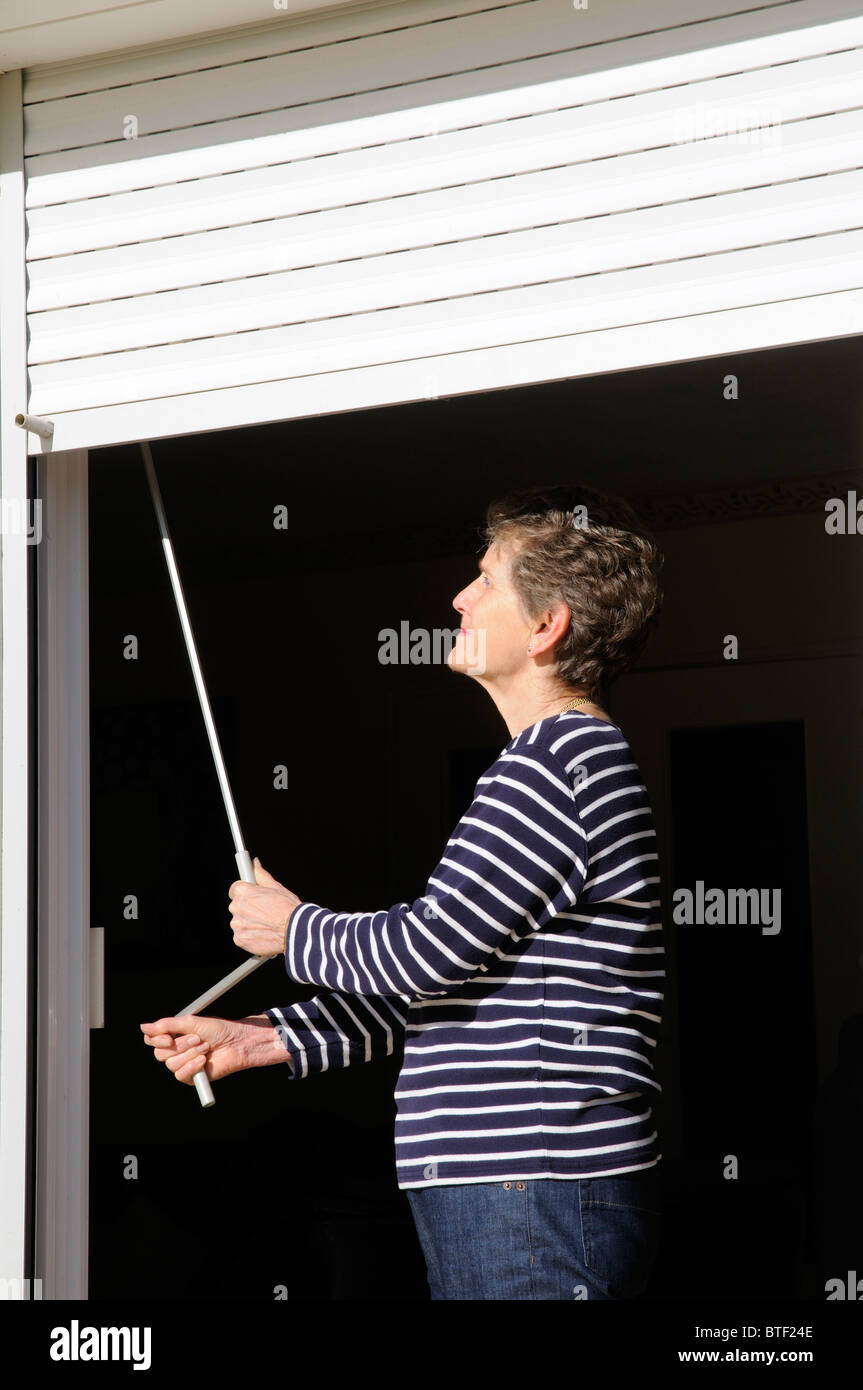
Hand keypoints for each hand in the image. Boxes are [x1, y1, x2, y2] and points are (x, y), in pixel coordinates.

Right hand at [139, 1013, 289, 1084]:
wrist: (237, 1043)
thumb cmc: (217, 1030)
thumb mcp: (191, 1023)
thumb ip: (167, 1025)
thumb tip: (143, 1027)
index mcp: (174, 1036)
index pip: (152, 1040)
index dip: (156, 1040)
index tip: (168, 1037)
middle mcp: (176, 1051)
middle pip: (159, 1054)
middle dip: (179, 1045)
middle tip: (197, 1038)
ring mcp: (183, 1064)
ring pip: (171, 1064)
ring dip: (189, 1054)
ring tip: (205, 1047)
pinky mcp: (191, 1077)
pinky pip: (180, 1075)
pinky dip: (192, 1066)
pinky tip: (203, 1061)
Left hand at [229, 858, 301, 956]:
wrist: (296, 931)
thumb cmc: (288, 908)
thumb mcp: (276, 887)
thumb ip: (261, 875)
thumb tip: (255, 864)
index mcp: (243, 892)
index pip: (235, 889)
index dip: (246, 893)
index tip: (252, 897)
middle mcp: (236, 907)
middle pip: (237, 906)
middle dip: (247, 908)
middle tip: (264, 912)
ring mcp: (237, 925)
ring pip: (239, 922)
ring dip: (249, 923)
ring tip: (266, 924)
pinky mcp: (239, 939)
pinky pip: (241, 936)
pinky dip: (250, 935)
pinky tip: (263, 933)